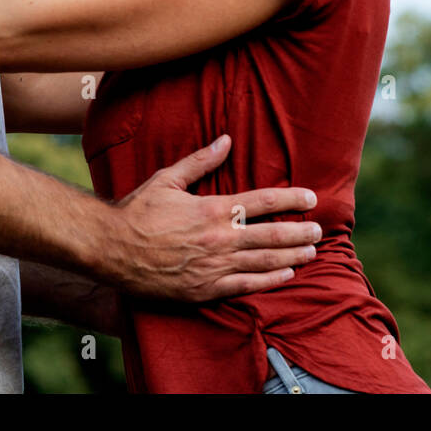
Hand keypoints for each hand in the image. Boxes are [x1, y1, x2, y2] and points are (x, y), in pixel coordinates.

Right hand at [106, 135, 322, 301]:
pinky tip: (286, 276)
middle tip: (320, 230)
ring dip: (292, 256)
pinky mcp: (204, 290)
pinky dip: (269, 281)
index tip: (311, 198)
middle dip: (300, 232)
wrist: (110, 249)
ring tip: (312, 252)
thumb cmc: (137, 211)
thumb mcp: (167, 179)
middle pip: (272, 235)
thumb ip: (200, 161)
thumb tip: (227, 141)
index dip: (291, 200)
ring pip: (264, 262)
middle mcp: (219, 238)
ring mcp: (214, 267)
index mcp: (213, 209)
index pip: (263, 202)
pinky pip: (245, 286)